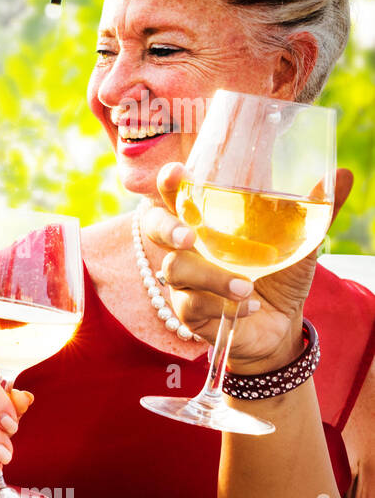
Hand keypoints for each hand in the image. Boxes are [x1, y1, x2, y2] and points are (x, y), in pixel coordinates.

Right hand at [144, 162, 353, 371]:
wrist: (281, 325)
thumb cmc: (280, 276)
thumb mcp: (301, 242)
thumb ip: (314, 210)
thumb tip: (341, 175)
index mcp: (206, 222)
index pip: (177, 196)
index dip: (169, 184)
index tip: (177, 173)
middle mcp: (187, 248)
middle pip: (155, 228)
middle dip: (167, 228)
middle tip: (189, 235)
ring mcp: (184, 280)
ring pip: (175, 270)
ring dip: (211, 277)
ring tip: (247, 285)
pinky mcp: (189, 311)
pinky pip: (194, 304)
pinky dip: (226, 304)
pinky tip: (251, 305)